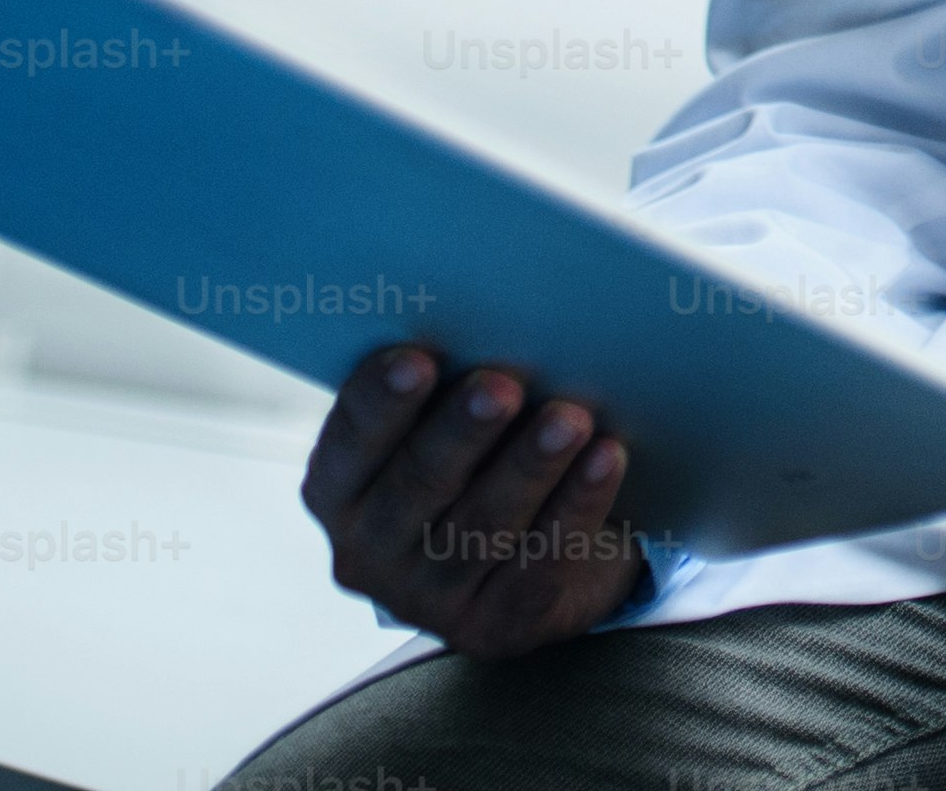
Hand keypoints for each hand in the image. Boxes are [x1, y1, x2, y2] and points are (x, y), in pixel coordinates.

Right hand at [297, 347, 646, 657]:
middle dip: (462, 432)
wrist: (534, 559)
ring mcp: (428, 599)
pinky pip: (538, 565)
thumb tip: (490, 317)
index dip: (380, 401)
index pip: (349, 442)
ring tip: (569, 419)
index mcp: (338, 490)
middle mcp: (368, 552)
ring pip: (481, 526)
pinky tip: (606, 461)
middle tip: (502, 385)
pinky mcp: (494, 628)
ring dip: (529, 468)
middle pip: (417, 485)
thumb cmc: (483, 460)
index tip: (418, 359)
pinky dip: (576, 508)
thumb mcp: (446, 426)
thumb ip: (444, 385)